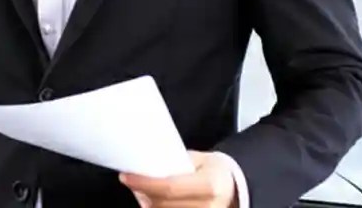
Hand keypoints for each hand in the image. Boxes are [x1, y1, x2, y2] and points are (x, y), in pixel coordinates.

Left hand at [120, 151, 237, 207]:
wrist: (235, 188)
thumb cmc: (214, 171)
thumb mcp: (199, 159)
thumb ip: (176, 162)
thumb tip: (148, 164)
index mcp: (210, 185)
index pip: (169, 187)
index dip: (145, 183)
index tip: (127, 177)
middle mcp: (210, 206)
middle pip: (164, 204)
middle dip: (143, 193)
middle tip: (131, 182)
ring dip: (148, 205)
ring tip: (142, 192)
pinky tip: (151, 202)